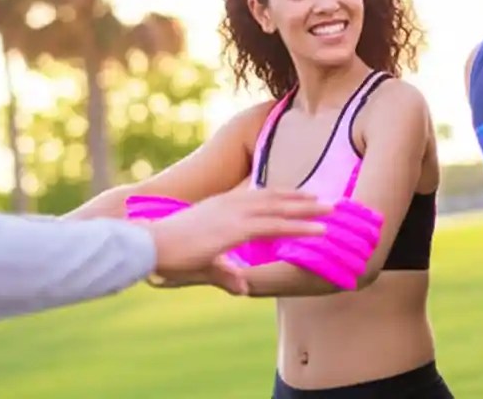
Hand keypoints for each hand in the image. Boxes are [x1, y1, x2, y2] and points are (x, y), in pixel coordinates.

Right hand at [145, 188, 329, 289]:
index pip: (258, 197)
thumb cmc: (167, 253)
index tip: (302, 197)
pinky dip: (300, 227)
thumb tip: (241, 285)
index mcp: (220, 206)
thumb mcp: (203, 264)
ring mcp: (234, 214)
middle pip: (274, 198)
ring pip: (280, 209)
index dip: (282, 196)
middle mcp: (230, 204)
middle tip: (326, 200)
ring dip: (308, 210)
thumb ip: (224, 273)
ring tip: (332, 210)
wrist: (150, 246)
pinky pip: (276, 226)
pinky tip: (319, 230)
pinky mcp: (237, 229)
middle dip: (301, 199)